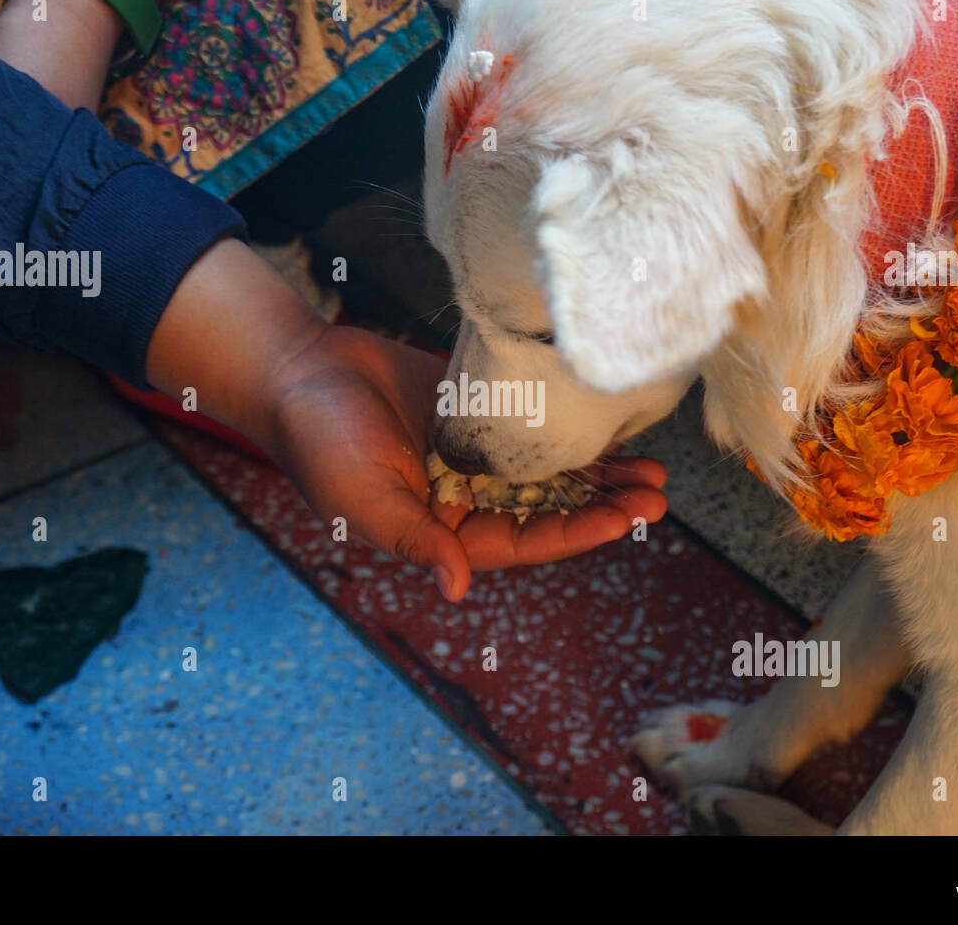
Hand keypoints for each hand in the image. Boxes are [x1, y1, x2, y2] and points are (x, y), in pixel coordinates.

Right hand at [262, 324, 667, 599]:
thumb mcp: (364, 498)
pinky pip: (535, 424)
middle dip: (604, 507)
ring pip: (551, 472)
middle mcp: (468, 499)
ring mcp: (477, 455)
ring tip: (653, 471)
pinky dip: (572, 430)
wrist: (300, 370)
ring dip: (600, 474)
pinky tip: (612, 427)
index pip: (526, 541)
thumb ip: (414, 540)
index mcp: (445, 530)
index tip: (623, 519)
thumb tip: (458, 587)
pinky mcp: (478, 412)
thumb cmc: (320, 442)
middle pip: (550, 510)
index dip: (577, 532)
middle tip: (657, 497)